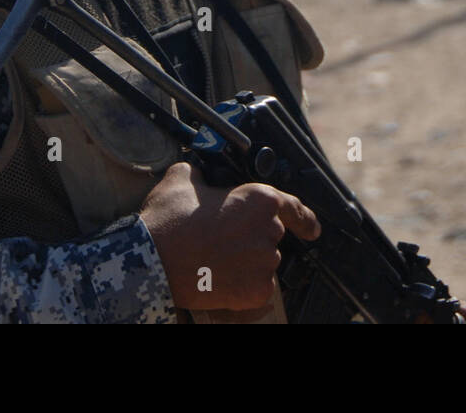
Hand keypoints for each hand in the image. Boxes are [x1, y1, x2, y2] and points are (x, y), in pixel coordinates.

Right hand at [140, 161, 320, 310]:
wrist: (153, 261)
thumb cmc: (168, 220)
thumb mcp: (181, 179)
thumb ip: (200, 173)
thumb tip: (198, 173)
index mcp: (260, 199)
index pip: (294, 208)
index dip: (304, 219)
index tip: (312, 229)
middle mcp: (269, 231)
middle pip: (270, 236)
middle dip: (250, 238)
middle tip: (220, 239)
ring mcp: (264, 263)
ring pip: (262, 262)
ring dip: (246, 262)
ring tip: (215, 259)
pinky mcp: (255, 291)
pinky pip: (257, 287)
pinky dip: (242, 285)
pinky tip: (220, 277)